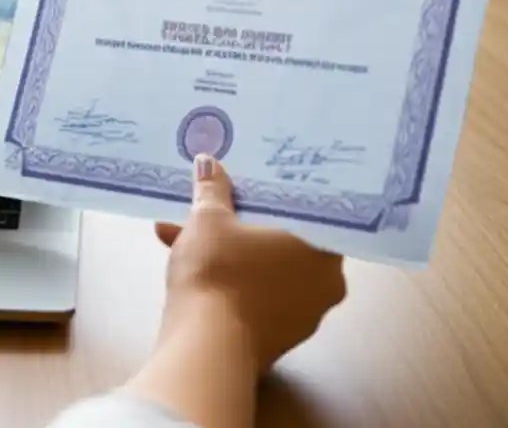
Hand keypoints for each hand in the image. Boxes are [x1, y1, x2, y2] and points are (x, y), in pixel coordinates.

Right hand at [123, 155, 345, 427]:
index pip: (310, 214)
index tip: (255, 192)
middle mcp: (325, 285)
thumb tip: (208, 162)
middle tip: (212, 214)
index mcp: (324, 249)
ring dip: (229, 257)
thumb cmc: (219, 272)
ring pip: (266, 274)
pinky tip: (191, 273)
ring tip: (182, 240)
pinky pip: (257, 300)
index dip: (279, 201)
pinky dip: (231, 285)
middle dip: (241, 229)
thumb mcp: (208, 220)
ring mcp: (304, 318)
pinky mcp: (277, 341)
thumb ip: (212, 190)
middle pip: (284, 245)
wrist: (206, 346)